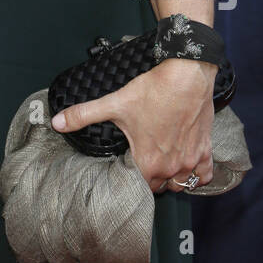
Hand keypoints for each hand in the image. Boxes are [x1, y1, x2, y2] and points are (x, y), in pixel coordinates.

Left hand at [51, 58, 215, 192]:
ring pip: (180, 184)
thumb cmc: (154, 90)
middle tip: (141, 163)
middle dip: (148, 178)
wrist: (187, 75)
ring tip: (161, 165)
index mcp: (148, 162)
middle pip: (158, 187)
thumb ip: (83, 115)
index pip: (137, 186)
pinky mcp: (205, 150)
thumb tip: (57, 122)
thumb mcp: (114, 103)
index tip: (127, 166)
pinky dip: (196, 174)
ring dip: (171, 179)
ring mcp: (191, 160)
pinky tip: (187, 165)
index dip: (129, 177)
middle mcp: (172, 167)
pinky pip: (203, 175)